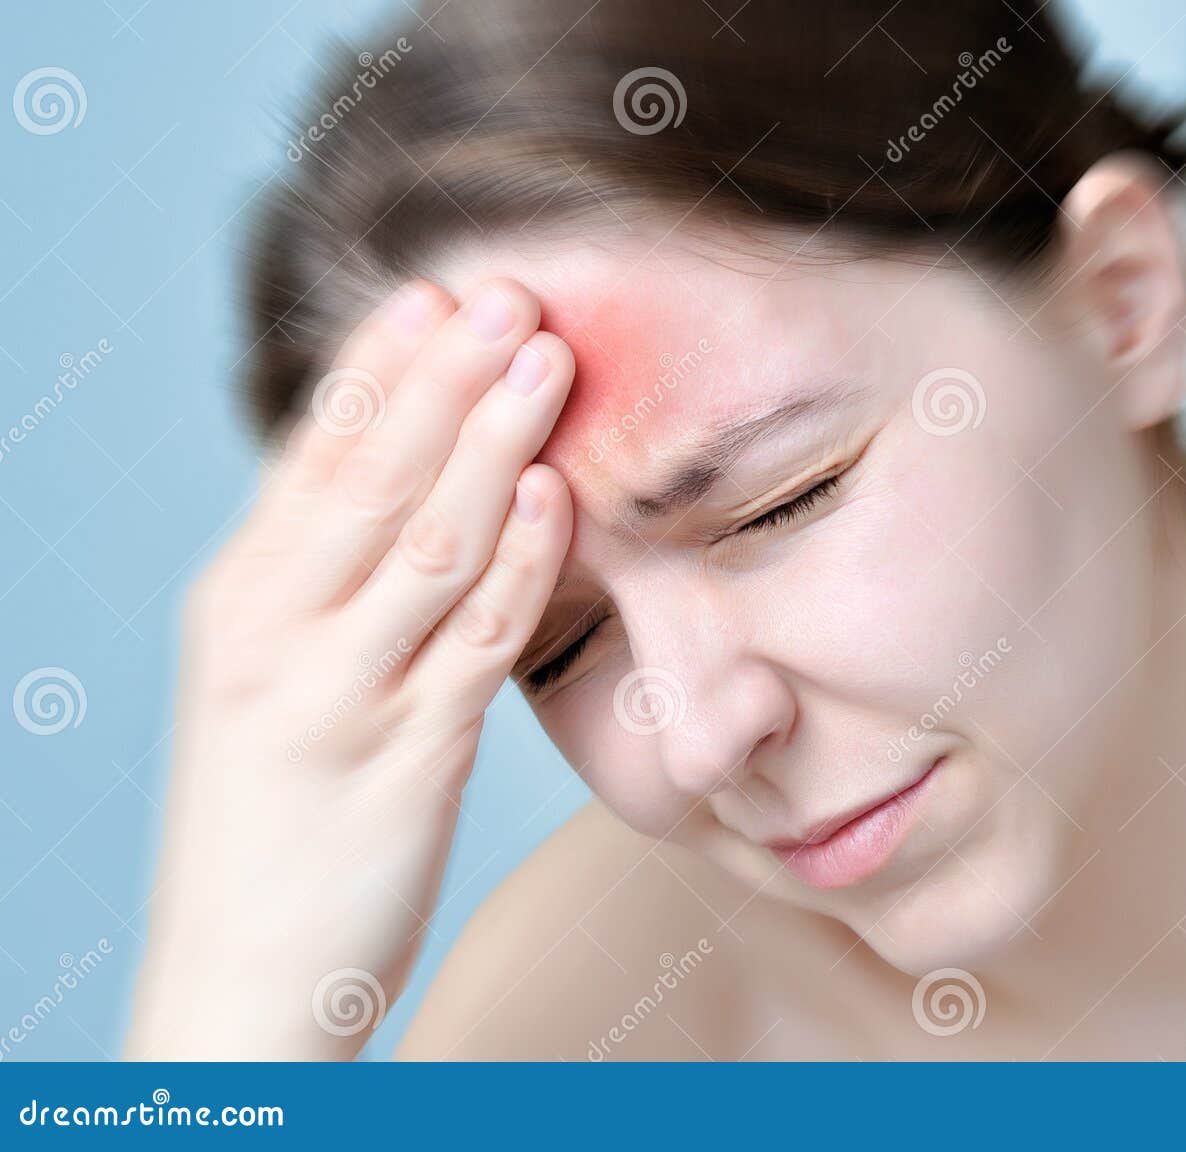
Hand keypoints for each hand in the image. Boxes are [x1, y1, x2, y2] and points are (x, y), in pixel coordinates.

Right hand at [127, 279, 573, 1058]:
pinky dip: (512, 565)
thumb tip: (399, 488)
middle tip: (507, 291)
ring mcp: (335, 697)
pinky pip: (469, 644)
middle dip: (442, 378)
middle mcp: (275, 634)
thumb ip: (322, 587)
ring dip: (489, 444)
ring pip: (422, 542)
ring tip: (545, 360)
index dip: (378, 369)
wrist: (239, 979)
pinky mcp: (402, 764)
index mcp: (239, 600)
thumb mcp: (265, 680)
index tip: (435, 292)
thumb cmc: (268, 821)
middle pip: (369, 478)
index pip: (312, 457)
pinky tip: (552, 499)